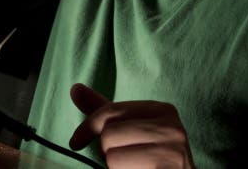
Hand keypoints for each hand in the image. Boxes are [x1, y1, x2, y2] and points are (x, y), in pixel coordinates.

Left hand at [69, 83, 194, 168]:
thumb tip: (75, 88)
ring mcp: (173, 151)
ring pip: (113, 157)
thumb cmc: (151, 157)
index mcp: (162, 109)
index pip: (111, 111)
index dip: (87, 127)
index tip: (74, 143)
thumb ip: (104, 112)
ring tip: (135, 167)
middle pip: (109, 135)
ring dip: (116, 167)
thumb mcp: (129, 129)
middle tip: (126, 159)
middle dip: (108, 152)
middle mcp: (171, 127)